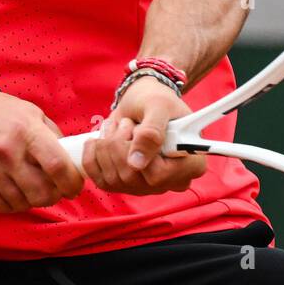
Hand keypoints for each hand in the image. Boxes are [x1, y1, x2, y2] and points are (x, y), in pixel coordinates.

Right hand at [0, 88, 86, 212]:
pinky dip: (15, 204)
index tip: (75, 185)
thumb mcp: (31, 113)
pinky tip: (17, 192)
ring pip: (23, 203)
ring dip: (34, 200)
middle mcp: (6, 151)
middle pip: (42, 192)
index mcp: (26, 131)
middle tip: (56, 190)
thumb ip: (52, 136)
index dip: (72, 182)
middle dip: (55, 196)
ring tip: (35, 189)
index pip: (57, 166)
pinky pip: (2, 206)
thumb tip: (72, 160)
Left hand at [82, 76, 207, 194]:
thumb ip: (151, 132)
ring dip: (107, 146)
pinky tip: (99, 140)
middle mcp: (171, 181)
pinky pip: (101, 181)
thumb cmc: (157, 99)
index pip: (159, 175)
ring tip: (117, 127)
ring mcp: (148, 186)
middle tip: (126, 123)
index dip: (141, 154)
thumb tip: (136, 163)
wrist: (142, 101)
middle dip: (119, 145)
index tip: (136, 129)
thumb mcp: (158, 106)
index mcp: (190, 164)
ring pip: (115, 179)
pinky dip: (93, 157)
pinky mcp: (126, 185)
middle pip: (132, 178)